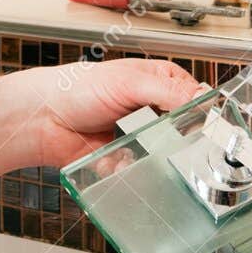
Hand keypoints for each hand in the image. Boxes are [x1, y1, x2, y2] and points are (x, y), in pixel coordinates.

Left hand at [18, 56, 201, 168]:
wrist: (42, 119)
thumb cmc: (76, 88)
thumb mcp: (128, 82)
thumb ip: (168, 91)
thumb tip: (201, 101)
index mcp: (160, 82)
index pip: (198, 98)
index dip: (206, 113)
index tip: (209, 127)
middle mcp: (154, 108)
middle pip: (187, 130)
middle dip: (181, 139)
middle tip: (172, 140)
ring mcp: (141, 135)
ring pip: (168, 154)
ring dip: (158, 155)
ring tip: (142, 148)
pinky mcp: (128, 158)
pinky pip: (144, 170)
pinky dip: (136, 168)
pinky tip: (123, 159)